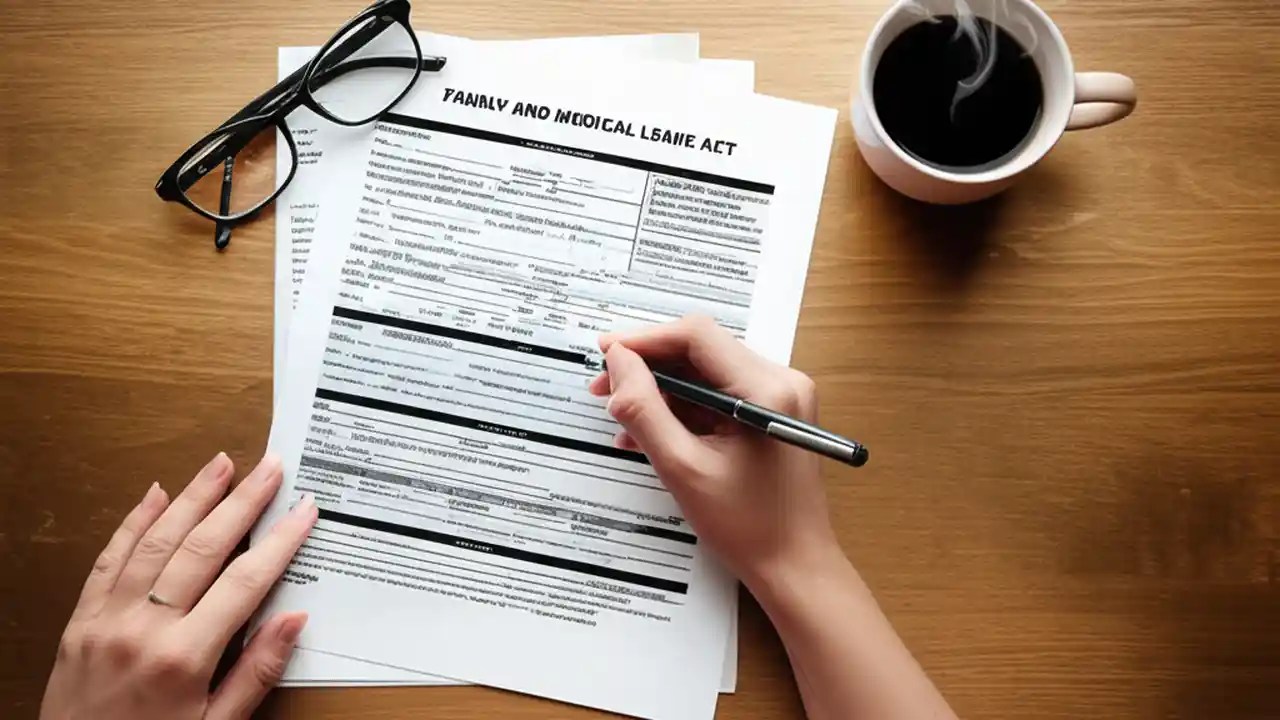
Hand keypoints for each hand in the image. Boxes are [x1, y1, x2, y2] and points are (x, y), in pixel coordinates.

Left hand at [41, 453, 317, 719]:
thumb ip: (256, 672)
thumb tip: (294, 620)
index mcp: (183, 658)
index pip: (244, 583)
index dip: (279, 542)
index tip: (304, 512)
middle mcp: (143, 629)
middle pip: (202, 548)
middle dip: (242, 503)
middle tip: (269, 468)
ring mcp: (106, 620)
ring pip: (156, 542)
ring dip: (192, 498)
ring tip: (220, 465)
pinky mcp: (80, 622)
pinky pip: (108, 560)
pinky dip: (133, 523)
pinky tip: (155, 495)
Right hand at [588, 316, 838, 590]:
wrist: (795, 566)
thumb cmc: (750, 527)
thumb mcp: (682, 468)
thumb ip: (644, 410)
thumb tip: (618, 363)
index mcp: (767, 390)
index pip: (697, 336)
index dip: (644, 340)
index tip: (606, 353)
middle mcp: (781, 382)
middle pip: (700, 351)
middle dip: (649, 369)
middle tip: (604, 388)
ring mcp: (780, 397)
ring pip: (705, 373)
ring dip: (662, 392)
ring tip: (624, 421)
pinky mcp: (773, 413)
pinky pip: (719, 396)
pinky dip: (683, 410)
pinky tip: (651, 434)